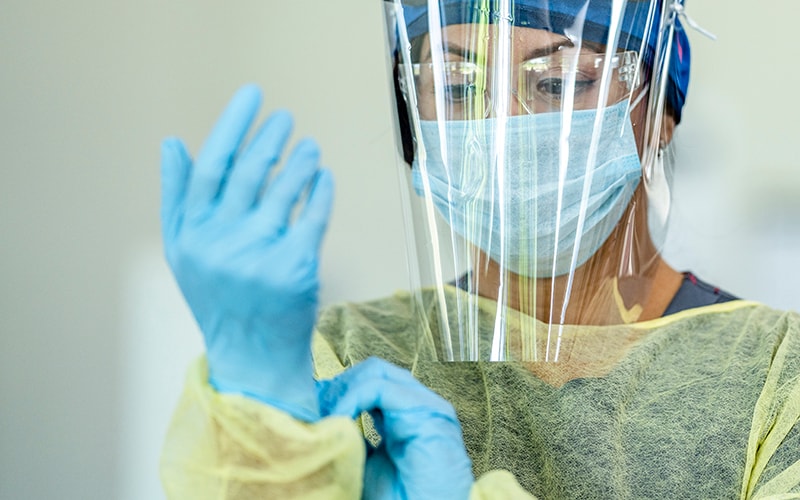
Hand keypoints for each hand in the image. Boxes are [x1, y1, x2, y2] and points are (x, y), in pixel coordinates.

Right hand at [160, 84, 333, 420]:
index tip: (252, 95)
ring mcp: (261, 258)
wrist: (252, 357)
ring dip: (300, 161)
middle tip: (286, 118)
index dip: (233, 126)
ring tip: (309, 147)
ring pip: (285, 191)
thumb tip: (171, 141)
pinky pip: (314, 216)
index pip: (211, 166)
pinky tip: (324, 176)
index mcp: (191, 235)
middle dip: (270, 137)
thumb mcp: (184, 252)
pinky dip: (320, 191)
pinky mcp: (297, 270)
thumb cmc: (219, 296)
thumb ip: (178, 197)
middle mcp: (221, 244)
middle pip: (249, 173)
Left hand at [320, 358, 473, 498]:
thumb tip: (321, 416)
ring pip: (376, 373)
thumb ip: (352, 435)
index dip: (339, 388)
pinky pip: (381, 389)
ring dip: (344, 390)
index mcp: (405, 417)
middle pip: (373, 371)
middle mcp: (418, 407)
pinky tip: (340, 417)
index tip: (312, 406)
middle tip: (315, 408)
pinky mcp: (428, 414)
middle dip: (340, 385)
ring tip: (325, 414)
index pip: (371, 381)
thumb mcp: (365, 462)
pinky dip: (353, 397)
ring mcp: (426, 407)